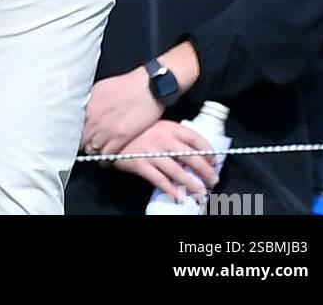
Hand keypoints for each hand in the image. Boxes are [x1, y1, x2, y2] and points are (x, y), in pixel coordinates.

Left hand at [81, 66, 163, 153]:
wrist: (148, 87)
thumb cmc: (128, 85)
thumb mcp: (102, 88)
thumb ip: (91, 101)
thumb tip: (84, 109)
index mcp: (88, 104)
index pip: (73, 124)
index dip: (73, 131)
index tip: (74, 134)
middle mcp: (94, 117)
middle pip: (80, 138)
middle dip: (81, 143)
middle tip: (83, 146)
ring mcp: (107, 129)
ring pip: (92, 148)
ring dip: (93, 150)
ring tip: (95, 151)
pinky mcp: (121, 137)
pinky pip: (107, 153)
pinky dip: (105, 157)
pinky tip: (105, 158)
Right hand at [105, 121, 219, 200]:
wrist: (109, 134)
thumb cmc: (135, 130)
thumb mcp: (156, 125)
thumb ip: (172, 135)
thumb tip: (193, 151)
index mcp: (169, 126)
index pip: (196, 138)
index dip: (208, 151)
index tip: (213, 161)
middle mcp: (163, 138)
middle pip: (192, 157)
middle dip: (205, 171)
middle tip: (213, 180)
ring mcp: (152, 152)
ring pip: (179, 172)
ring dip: (193, 185)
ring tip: (201, 193)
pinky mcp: (141, 164)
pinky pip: (161, 181)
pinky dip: (173, 191)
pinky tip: (180, 197)